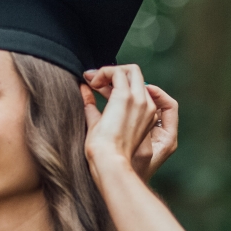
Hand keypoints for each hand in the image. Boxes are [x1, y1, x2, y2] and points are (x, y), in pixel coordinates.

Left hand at [82, 65, 178, 181]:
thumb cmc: (104, 151)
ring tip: (92, 81)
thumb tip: (83, 90)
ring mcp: (139, 100)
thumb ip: (92, 107)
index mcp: (146, 115)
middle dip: (115, 73)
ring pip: (129, 70)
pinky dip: (103, 72)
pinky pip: (117, 72)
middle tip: (94, 80)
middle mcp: (147, 105)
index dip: (115, 84)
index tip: (97, 87)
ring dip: (108, 71)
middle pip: (136, 75)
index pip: (135, 88)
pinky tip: (91, 82)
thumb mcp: (98, 125)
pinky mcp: (125, 96)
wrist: (108, 161)